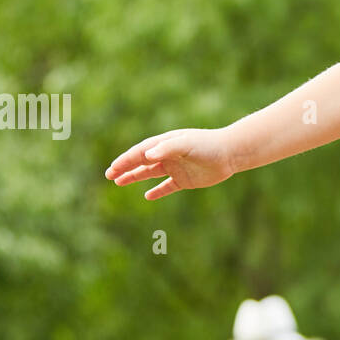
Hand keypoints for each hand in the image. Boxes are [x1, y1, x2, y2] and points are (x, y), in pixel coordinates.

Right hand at [104, 126, 239, 199]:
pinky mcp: (185, 180)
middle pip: (141, 162)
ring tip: (119, 182)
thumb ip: (166, 148)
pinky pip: (167, 187)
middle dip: (125, 168)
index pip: (139, 153)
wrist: (229, 153)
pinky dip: (158, 191)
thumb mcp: (186, 144)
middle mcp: (168, 155)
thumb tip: (146, 156)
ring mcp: (176, 167)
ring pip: (150, 173)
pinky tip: (148, 196)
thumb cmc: (207, 145)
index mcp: (165, 144)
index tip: (112, 169)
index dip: (125, 161)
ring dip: (135, 177)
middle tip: (109, 175)